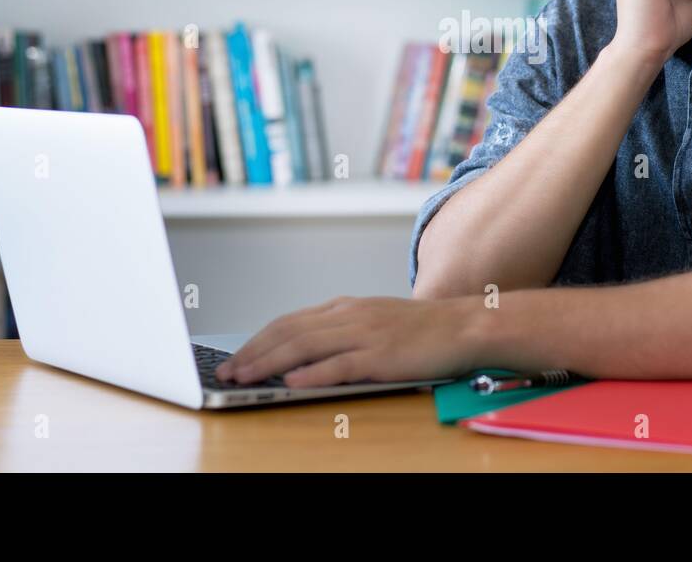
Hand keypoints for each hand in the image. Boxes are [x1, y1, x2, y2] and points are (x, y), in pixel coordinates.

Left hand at [214, 295, 483, 387]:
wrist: (464, 325)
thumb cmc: (422, 330)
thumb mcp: (375, 321)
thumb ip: (341, 332)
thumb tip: (303, 354)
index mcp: (346, 307)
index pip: (290, 321)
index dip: (258, 340)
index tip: (235, 357)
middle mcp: (350, 316)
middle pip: (289, 332)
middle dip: (253, 353)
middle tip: (228, 372)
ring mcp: (365, 334)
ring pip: (305, 346)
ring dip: (269, 363)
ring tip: (245, 378)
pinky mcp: (381, 356)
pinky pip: (340, 365)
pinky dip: (312, 374)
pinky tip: (292, 383)